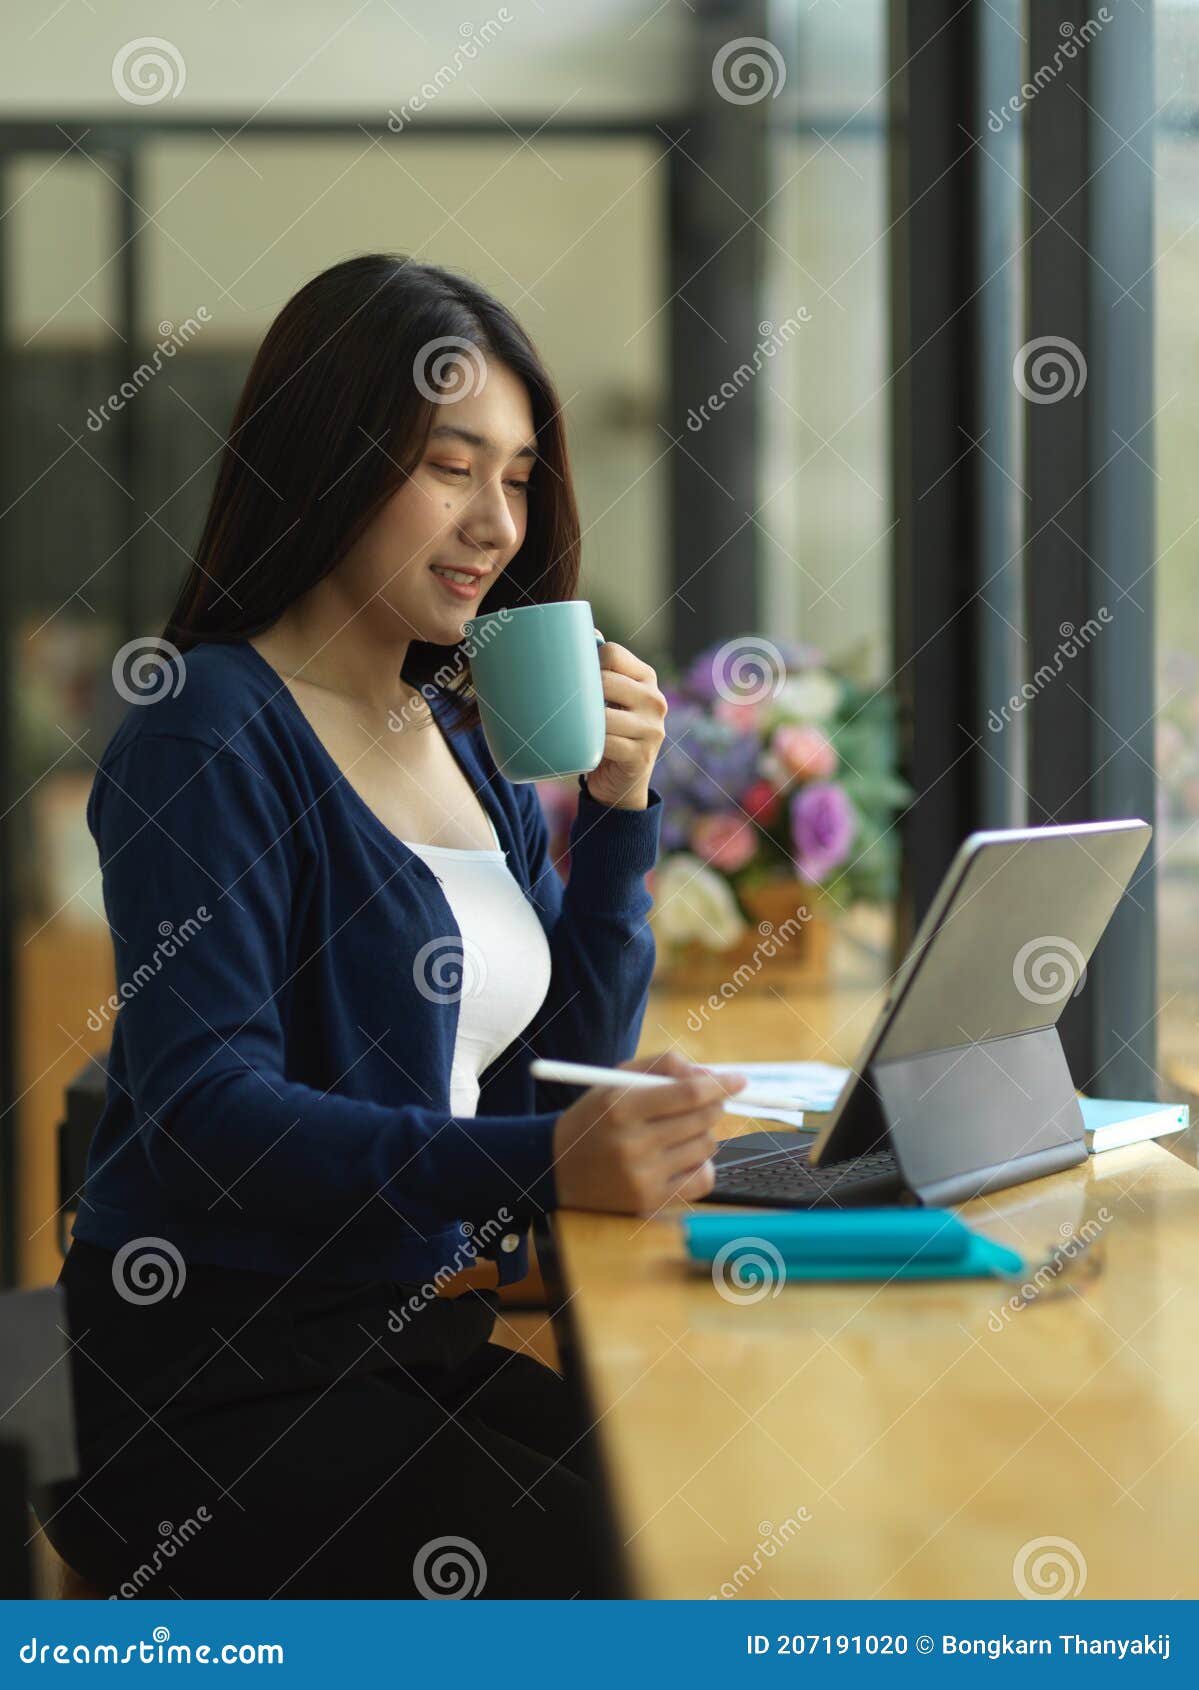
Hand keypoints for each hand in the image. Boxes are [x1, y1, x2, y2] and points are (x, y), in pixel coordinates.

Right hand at [552, 1051, 747, 1214]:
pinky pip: (703, 1179)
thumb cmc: (595, 1118)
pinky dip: (702, 1164)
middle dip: (712, 1105)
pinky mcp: (651, 1201)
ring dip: (703, 1134)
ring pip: (706, 1147)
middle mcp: (631, 1144)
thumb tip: (711, 1076)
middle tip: (706, 1102)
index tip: (739, 1080)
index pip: (687, 1094)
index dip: (720, 1084)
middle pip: (702, 1119)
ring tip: (678, 1131)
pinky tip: (683, 1157)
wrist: (557, 1168)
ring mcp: (642, 1177)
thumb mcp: (616, 1080)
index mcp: (620, 1107)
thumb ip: (663, 1067)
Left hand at [582, 634, 667, 810]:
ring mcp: (652, 728)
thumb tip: (588, 632)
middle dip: (581, 693)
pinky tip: (583, 746)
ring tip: (573, 727)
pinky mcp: (641, 755)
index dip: (588, 662)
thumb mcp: (611, 698)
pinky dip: (588, 744)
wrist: (622, 782)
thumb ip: (602, 668)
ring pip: (603, 714)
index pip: (613, 653)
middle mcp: (655, 699)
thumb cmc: (610, 732)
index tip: (577, 679)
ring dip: (582, 722)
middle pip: (605, 680)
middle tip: (567, 706)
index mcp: (647, 677)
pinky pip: (605, 742)